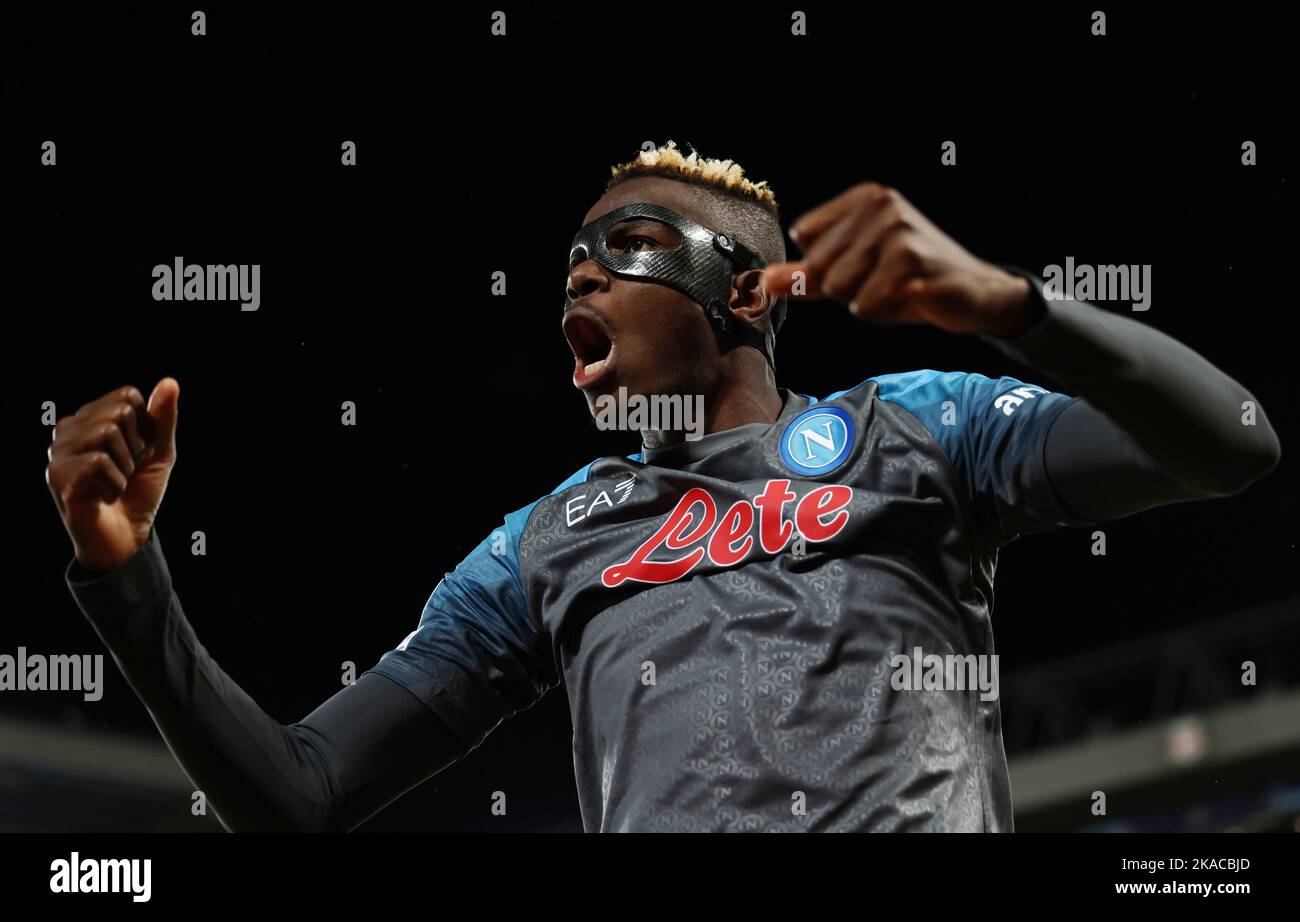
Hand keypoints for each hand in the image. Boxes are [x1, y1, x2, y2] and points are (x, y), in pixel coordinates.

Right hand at [46, 378, 180, 573]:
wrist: (126, 537)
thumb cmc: (139, 492)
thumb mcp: (159, 452)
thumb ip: (162, 419)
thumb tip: (169, 382)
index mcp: (90, 419)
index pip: (127, 396)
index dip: (146, 428)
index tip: (138, 454)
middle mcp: (68, 430)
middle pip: (118, 412)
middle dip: (136, 447)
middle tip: (125, 472)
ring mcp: (58, 452)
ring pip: (106, 432)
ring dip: (125, 466)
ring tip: (114, 483)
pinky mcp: (57, 476)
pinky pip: (97, 461)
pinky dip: (114, 483)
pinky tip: (105, 496)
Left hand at [761, 183, 1036, 335]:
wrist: (974, 291)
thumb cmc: (910, 279)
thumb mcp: (855, 270)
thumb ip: (805, 274)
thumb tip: (761, 280)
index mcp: (864, 198)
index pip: (805, 239)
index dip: (826, 267)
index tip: (863, 265)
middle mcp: (882, 207)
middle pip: (820, 269)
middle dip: (848, 288)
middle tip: (885, 281)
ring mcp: (899, 233)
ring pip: (841, 289)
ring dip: (867, 301)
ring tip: (897, 289)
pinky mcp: (913, 264)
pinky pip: (867, 305)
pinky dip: (884, 313)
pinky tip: (911, 298)